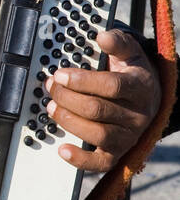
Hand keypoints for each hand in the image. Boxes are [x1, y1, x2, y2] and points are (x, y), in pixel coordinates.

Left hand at [44, 28, 160, 172]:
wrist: (150, 98)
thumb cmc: (132, 74)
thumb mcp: (130, 52)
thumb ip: (118, 42)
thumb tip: (102, 36)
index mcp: (140, 87)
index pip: (111, 86)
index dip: (82, 81)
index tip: (60, 74)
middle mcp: (137, 115)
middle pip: (98, 110)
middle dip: (68, 98)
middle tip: (51, 87)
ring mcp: (128, 136)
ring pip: (97, 134)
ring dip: (69, 121)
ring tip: (52, 107)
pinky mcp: (118, 153)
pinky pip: (100, 163)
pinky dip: (80, 160)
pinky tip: (62, 149)